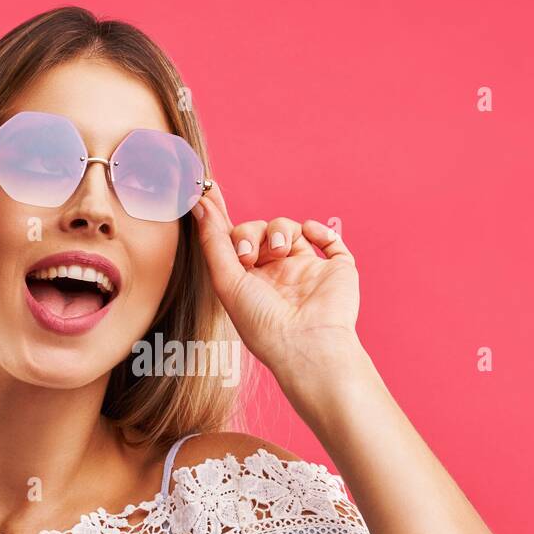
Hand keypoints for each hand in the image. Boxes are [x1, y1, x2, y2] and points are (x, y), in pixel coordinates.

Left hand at [192, 181, 360, 375]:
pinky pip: (330, 239)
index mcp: (249, 281)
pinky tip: (309, 234)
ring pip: (290, 228)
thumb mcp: (226, 281)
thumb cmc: (262, 323)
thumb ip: (212, 241)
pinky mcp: (336, 270)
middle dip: (250, 232)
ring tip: (278, 252)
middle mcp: (277, 275)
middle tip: (248, 256)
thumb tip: (197, 202)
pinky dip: (320, 230)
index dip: (221, 215)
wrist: (307, 344)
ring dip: (280, 230)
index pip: (233, 240)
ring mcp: (308, 271)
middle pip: (259, 230)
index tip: (207, 190)